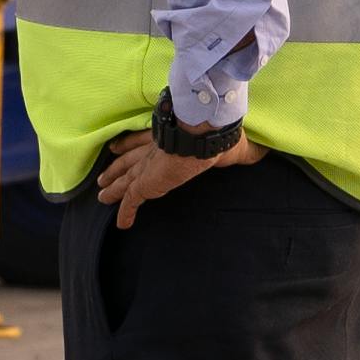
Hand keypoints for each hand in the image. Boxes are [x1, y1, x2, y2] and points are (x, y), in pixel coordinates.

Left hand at [98, 127, 264, 227]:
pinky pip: (131, 201)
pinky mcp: (147, 182)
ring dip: (113, 187)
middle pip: (129, 159)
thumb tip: (257, 151)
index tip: (117, 148)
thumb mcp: (224, 142)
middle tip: (102, 177)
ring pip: (124, 180)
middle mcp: (154, 149)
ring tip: (101, 196)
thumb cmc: (217, 135)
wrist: (205, 136)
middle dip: (116, 168)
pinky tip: (122, 224)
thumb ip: (232, 147)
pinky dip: (125, 212)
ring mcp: (148, 166)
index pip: (143, 141)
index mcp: (168, 138)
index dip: (129, 145)